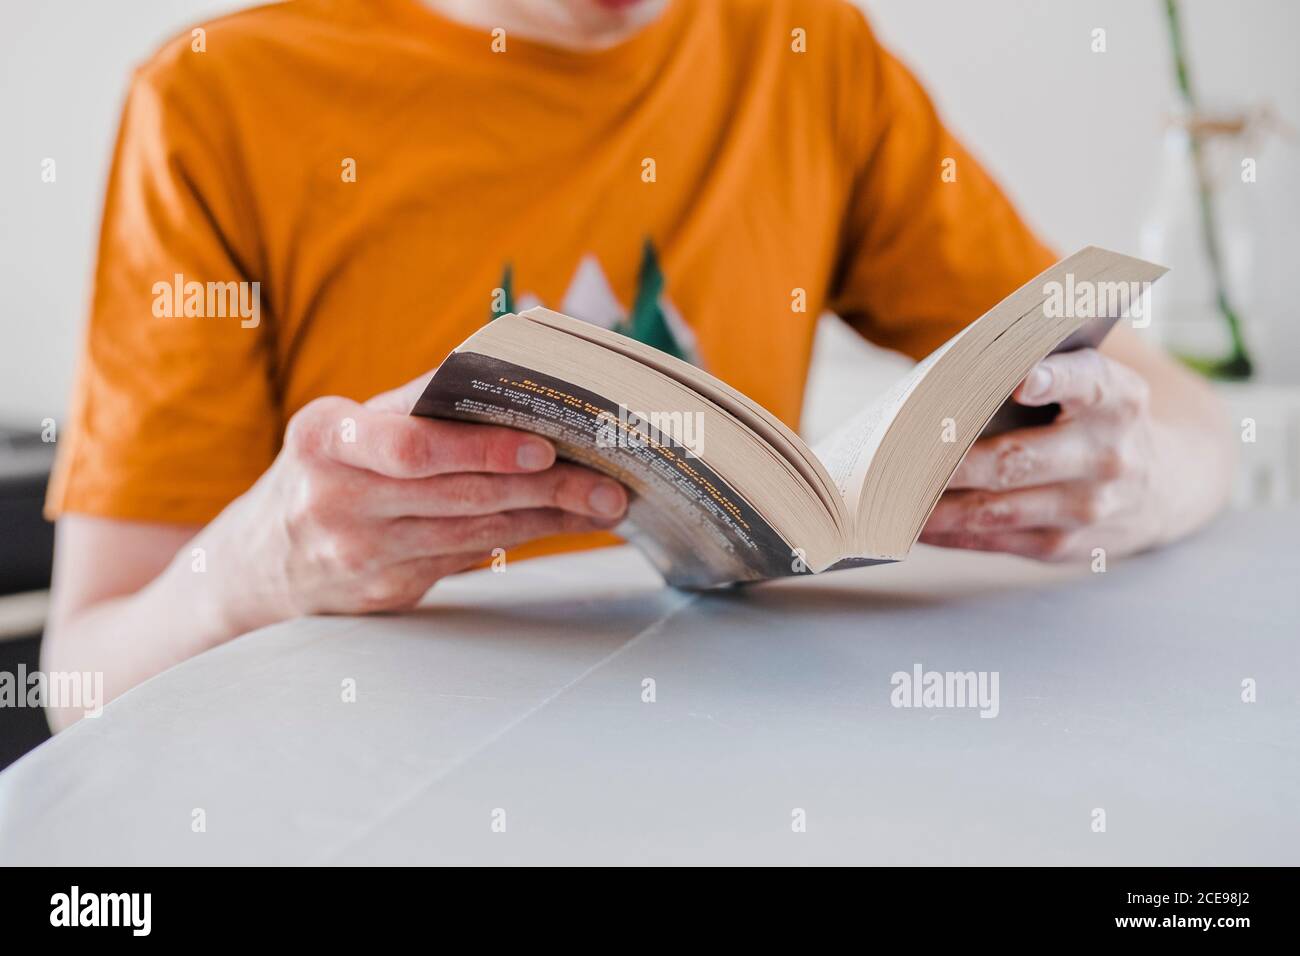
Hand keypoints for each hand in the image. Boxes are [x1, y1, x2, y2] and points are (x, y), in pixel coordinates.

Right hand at [209, 374, 627, 630]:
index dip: (482, 449)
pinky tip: (564, 523)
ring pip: (476, 532)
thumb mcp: (347, 422)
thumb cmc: (325, 469)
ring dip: (549, 517)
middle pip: (461, 495)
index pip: (412, 447)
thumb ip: (421, 397)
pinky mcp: (388, 592)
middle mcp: (338, 501)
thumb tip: (516, 356)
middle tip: (607, 483)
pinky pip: (470, 557)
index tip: (543, 446)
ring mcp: (362, 555)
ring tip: (605, 502)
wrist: (260, 562)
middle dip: (544, 489)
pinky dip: (523, 538)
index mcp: (325, 439)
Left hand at [920, 348, 1166, 562]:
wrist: (1166, 485)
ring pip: (996, 510)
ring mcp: (1089, 507)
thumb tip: (949, 380)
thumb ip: (1041, 370)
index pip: (1086, 384)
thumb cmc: (1096, 417)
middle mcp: (1108, 455)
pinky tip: (913, 524)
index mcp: (1117, 398)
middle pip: (1016, 459)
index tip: (1021, 379)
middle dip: (950, 461)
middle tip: (897, 456)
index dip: (1054, 381)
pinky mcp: (1066, 545)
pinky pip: (995, 541)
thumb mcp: (1094, 383)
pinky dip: (949, 534)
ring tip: (890, 498)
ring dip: (936, 507)